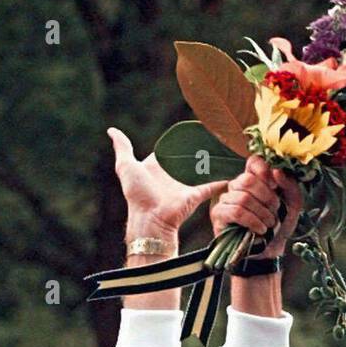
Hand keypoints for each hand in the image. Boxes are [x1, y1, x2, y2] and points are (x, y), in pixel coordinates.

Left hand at [108, 127, 227, 243]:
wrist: (150, 218)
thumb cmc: (137, 193)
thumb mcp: (126, 166)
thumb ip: (122, 147)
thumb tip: (112, 129)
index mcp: (158, 166)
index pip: (171, 149)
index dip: (180, 140)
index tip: (194, 129)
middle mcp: (172, 175)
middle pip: (189, 158)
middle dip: (200, 149)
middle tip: (215, 135)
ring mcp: (185, 185)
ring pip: (202, 170)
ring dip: (213, 162)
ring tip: (227, 148)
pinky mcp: (195, 195)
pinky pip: (211, 186)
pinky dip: (222, 181)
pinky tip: (233, 171)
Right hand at [211, 156, 301, 258]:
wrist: (269, 252)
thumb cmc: (279, 227)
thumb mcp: (293, 205)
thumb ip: (290, 186)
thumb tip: (276, 171)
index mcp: (254, 180)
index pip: (253, 162)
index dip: (264, 170)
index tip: (275, 185)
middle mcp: (237, 187)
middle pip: (247, 179)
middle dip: (266, 197)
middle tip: (275, 211)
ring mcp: (226, 200)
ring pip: (243, 197)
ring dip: (261, 213)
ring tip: (269, 224)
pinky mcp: (219, 215)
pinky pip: (236, 211)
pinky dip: (252, 221)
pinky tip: (260, 229)